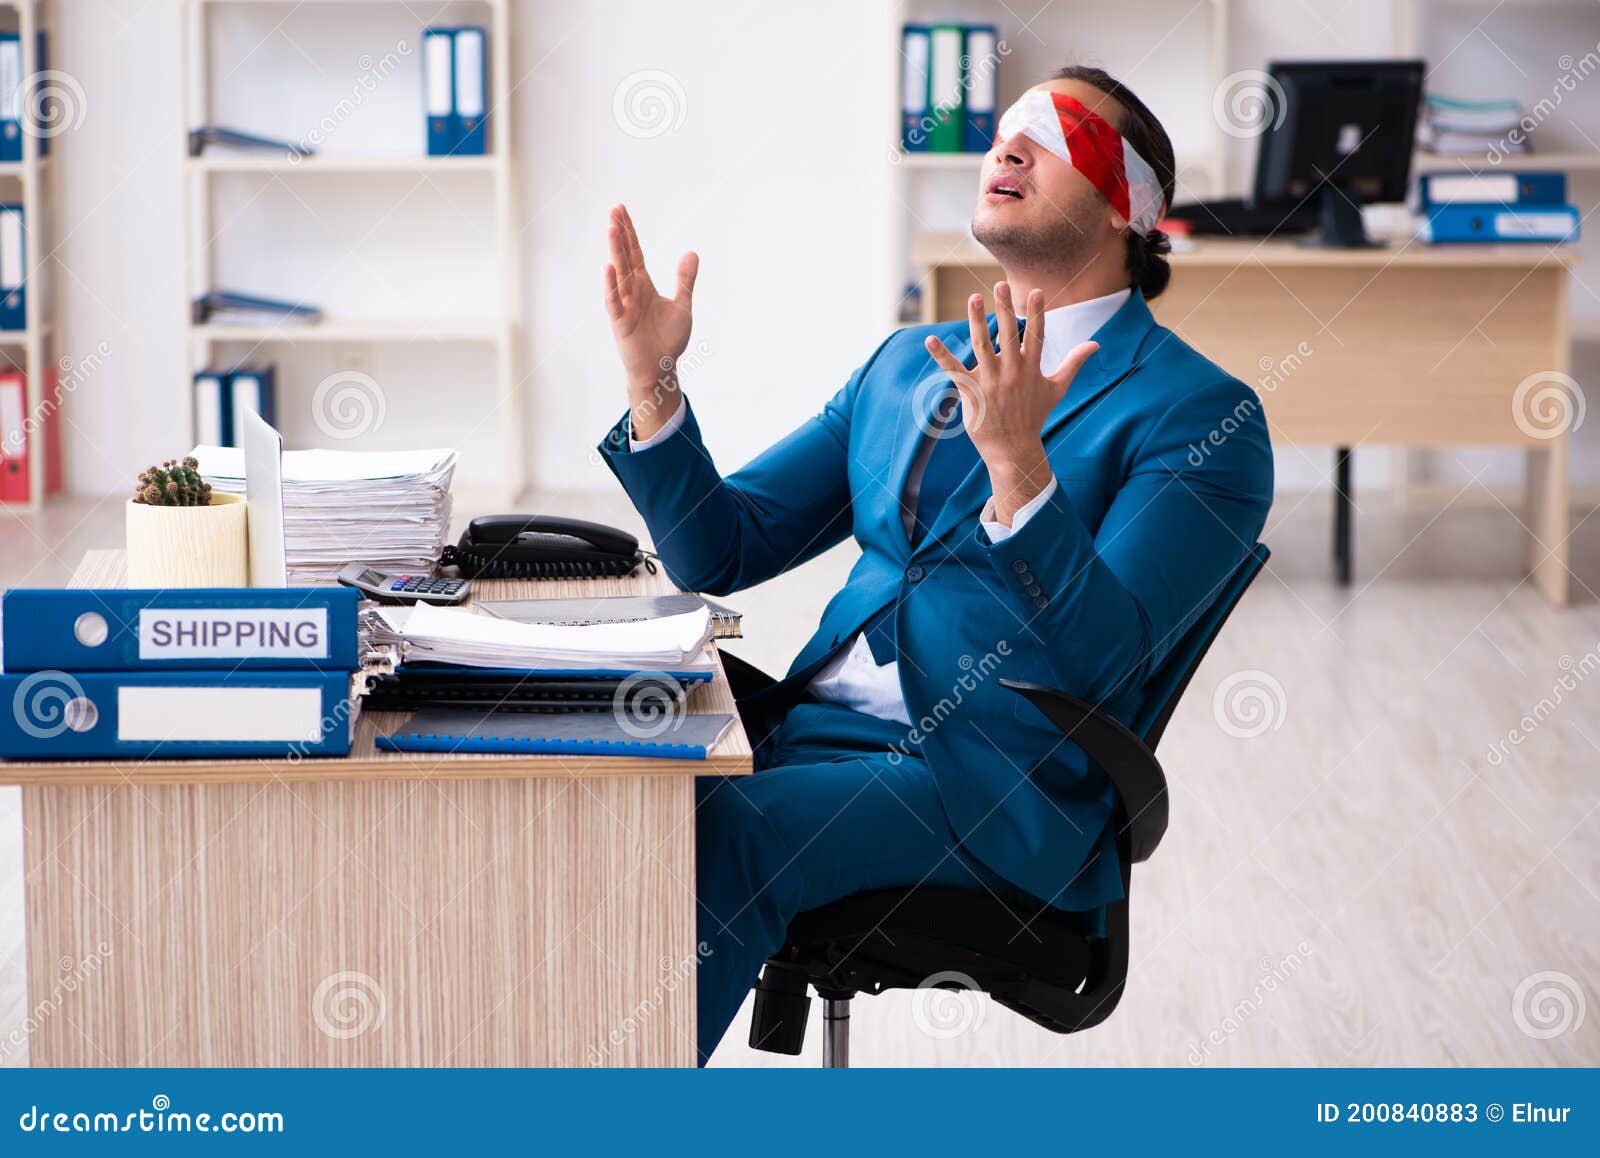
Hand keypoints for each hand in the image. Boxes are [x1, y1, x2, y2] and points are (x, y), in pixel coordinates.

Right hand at [603, 204, 698, 439]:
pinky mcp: (621, 322)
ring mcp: (624, 305)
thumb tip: (691, 252)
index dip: (629, 232)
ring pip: (618, 273)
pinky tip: (609, 267)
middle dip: (619, 234)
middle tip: (613, 210)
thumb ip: (684, 279)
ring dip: (615, 251)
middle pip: (624, 257)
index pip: (634, 252)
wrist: (661, 368)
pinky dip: (611, 285)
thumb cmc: (668, 339)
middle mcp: (631, 291)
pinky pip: (614, 301)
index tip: (621, 210)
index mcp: (644, 285)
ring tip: (611, 228)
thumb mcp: (682, 305)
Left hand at [924, 282, 1098, 523]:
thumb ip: (1074, 363)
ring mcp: (990, 381)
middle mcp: (1011, 372)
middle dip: (1004, 309)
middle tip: (1000, 284)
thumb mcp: (1057, 388)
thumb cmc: (1034, 416)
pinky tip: (930, 340)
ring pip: (981, 346)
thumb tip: (1095, 345)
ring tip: (973, 298)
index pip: (1036, 335)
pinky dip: (941, 355)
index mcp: (1031, 368)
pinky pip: (954, 370)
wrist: (1013, 448)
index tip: (1035, 291)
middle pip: (1007, 335)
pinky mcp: (971, 392)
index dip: (1036, 313)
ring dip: (976, 322)